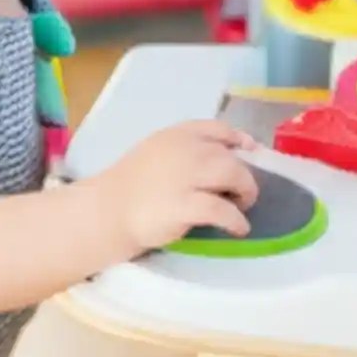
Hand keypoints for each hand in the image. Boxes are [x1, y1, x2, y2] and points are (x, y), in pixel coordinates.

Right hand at [92, 120, 259, 251]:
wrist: (107, 211)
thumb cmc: (133, 186)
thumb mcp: (158, 153)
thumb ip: (186, 150)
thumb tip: (227, 155)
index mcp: (176, 135)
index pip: (217, 128)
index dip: (238, 139)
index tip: (250, 151)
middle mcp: (184, 150)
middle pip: (230, 156)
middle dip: (244, 175)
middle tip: (242, 194)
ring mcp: (184, 177)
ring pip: (232, 174)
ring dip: (245, 192)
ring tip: (242, 207)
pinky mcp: (184, 205)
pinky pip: (222, 209)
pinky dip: (236, 219)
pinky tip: (238, 228)